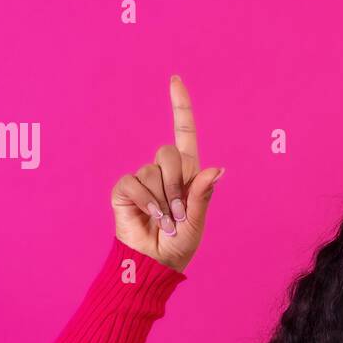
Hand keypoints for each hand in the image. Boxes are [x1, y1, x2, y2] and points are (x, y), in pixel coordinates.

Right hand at [110, 75, 224, 271]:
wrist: (154, 263)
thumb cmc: (179, 244)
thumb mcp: (198, 222)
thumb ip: (203, 196)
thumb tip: (217, 169)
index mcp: (187, 173)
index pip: (183, 132)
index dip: (180, 106)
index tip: (175, 80)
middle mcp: (164, 171)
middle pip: (169, 153)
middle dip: (177, 184)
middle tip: (179, 213)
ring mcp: (143, 178)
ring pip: (153, 171)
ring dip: (163, 201)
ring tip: (165, 221)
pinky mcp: (124, 189)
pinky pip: (135, 182)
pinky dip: (146, 201)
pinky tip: (150, 217)